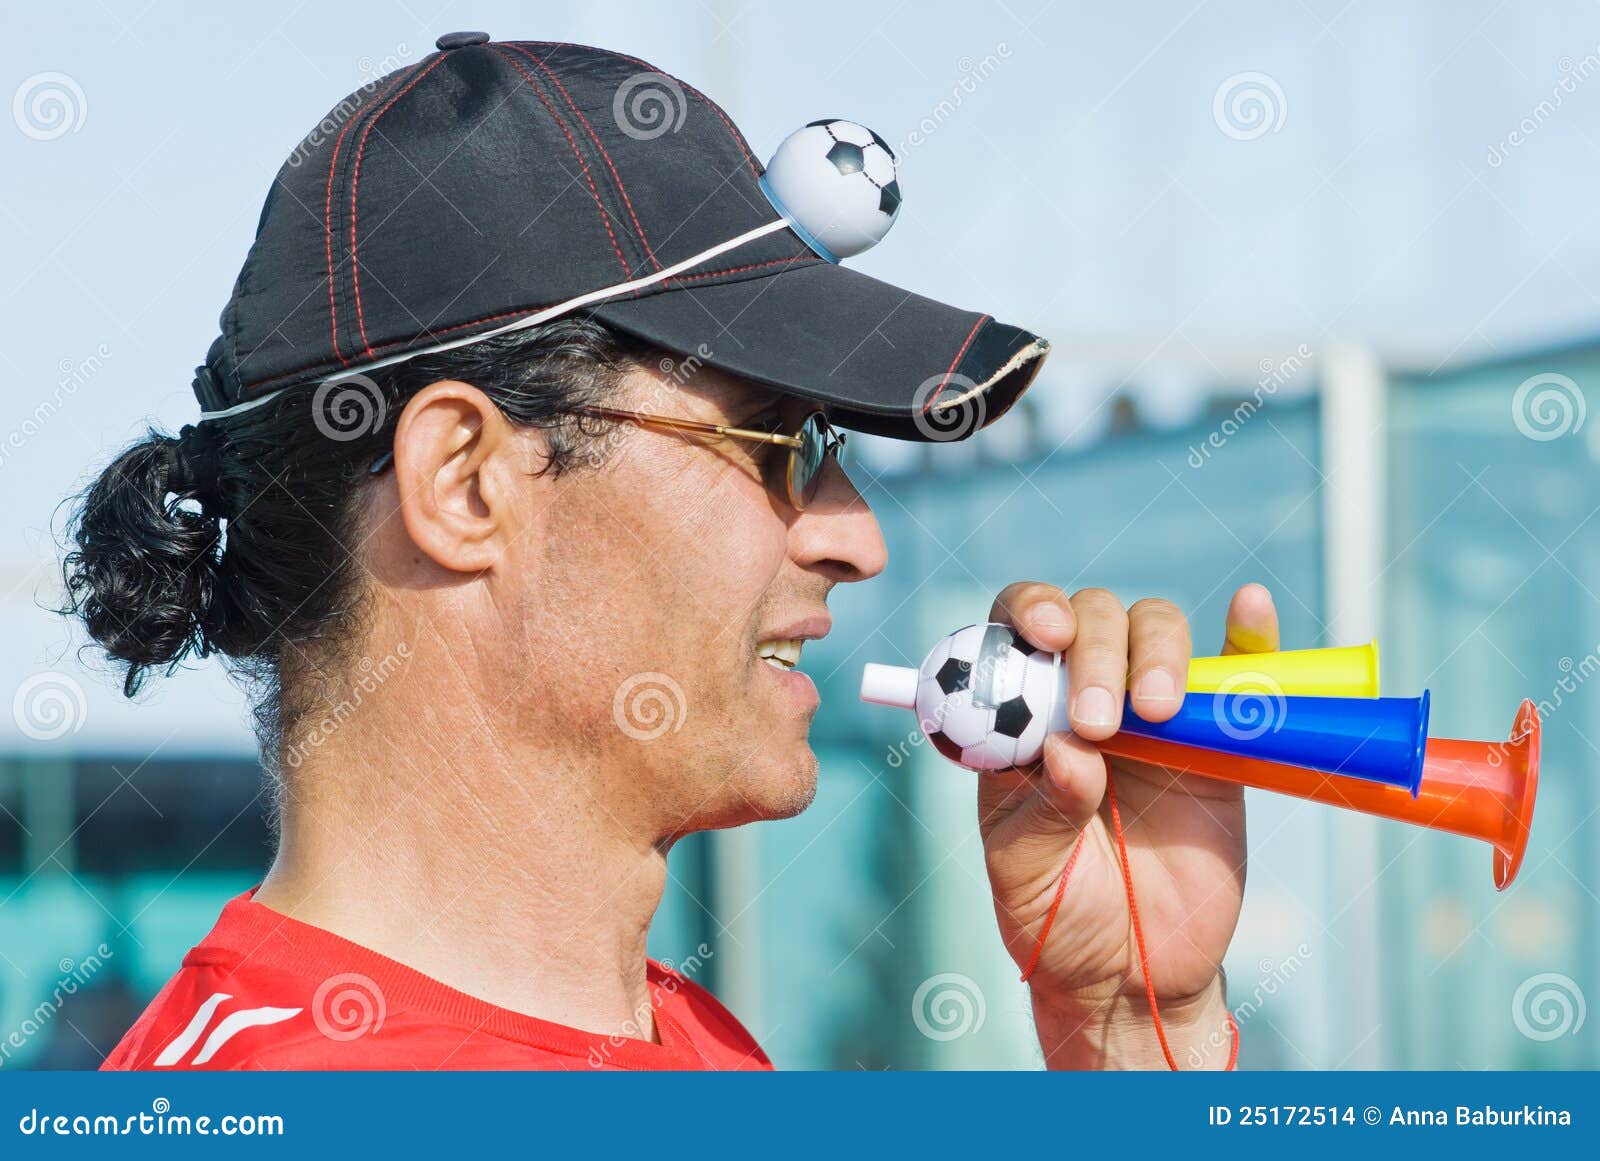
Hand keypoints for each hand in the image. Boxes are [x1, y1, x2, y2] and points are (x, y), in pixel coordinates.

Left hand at [976, 582, 1278, 1068]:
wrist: (1132, 974)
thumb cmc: (1057, 917)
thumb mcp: (1025, 871)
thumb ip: (1042, 810)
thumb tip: (1066, 750)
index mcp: (1019, 720)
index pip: (1015, 633)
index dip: (1029, 612)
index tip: (1046, 635)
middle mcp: (1080, 700)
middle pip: (1092, 621)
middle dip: (1096, 652)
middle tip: (1099, 720)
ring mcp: (1150, 717)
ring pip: (1155, 632)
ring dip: (1155, 652)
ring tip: (1155, 713)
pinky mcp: (1214, 745)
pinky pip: (1233, 676)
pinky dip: (1249, 635)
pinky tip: (1252, 607)